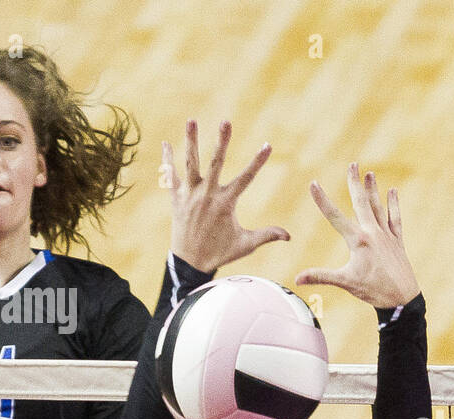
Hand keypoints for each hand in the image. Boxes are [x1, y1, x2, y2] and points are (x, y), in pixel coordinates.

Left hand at [163, 120, 288, 272]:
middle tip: (226, 122)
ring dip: (191, 141)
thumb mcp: (246, 245)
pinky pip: (171, 176)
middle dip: (222, 141)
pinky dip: (167, 160)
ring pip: (190, 163)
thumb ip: (267, 236)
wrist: (190, 263)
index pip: (246, 178)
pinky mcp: (176, 198)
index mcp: (226, 203)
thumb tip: (289, 236)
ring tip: (192, 120)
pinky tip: (165, 143)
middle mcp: (207, 195)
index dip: (258, 162)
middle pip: (216, 162)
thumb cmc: (220, 253)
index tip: (268, 145)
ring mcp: (190, 195)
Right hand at [294, 163, 419, 307]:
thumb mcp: (346, 283)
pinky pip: (395, 218)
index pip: (335, 216)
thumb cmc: (373, 291)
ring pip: (378, 207)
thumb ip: (321, 276)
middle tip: (352, 164)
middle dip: (354, 183)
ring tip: (369, 173)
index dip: (322, 200)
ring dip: (373, 189)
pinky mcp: (397, 241)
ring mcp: (386, 235)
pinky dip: (393, 205)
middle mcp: (373, 233)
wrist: (402, 299)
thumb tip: (297, 279)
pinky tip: (392, 191)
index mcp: (358, 241)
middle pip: (361, 203)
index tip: (313, 183)